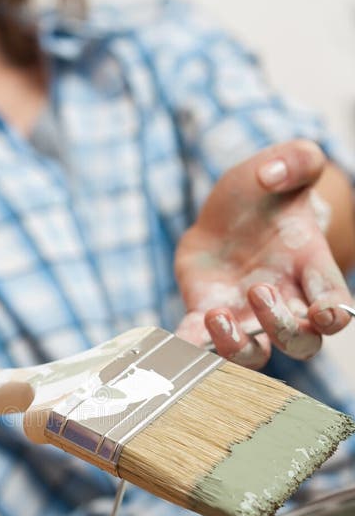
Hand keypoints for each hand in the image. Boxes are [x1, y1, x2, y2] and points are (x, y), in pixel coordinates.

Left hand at [175, 140, 351, 367]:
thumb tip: (271, 173)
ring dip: (237, 347)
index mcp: (312, 269)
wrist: (226, 214)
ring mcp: (245, 315)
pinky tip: (180, 338)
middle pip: (300, 343)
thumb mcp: (286, 163)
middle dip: (283, 328)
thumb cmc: (267, 193)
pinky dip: (191, 347)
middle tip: (258, 290)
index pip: (335, 306)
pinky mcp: (207, 315)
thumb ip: (295, 159)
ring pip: (254, 355)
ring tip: (216, 315)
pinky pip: (201, 344)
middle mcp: (284, 302)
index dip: (333, 316)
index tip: (324, 313)